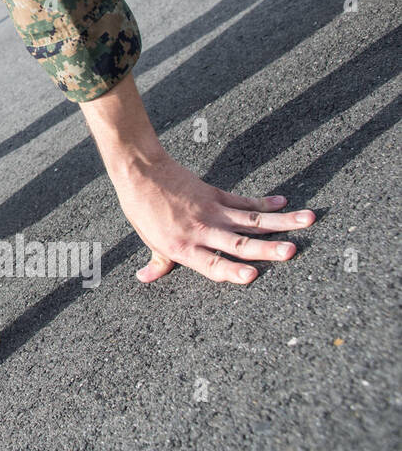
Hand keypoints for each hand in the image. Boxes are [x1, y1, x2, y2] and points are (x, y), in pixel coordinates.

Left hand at [111, 155, 313, 284]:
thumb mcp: (148, 239)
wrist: (142, 172)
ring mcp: (212, 211)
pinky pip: (245, 202)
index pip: (212, 264)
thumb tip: (145, 278)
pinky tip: (286, 204)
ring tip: (307, 221)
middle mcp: (202, 231)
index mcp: (183, 247)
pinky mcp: (216, 194)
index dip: (232, 271)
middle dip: (267, 249)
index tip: (253, 276)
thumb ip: (158, 263)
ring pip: (252, 220)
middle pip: (239, 242)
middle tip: (292, 251)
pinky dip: (266, 203)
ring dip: (281, 222)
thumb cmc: (142, 209)